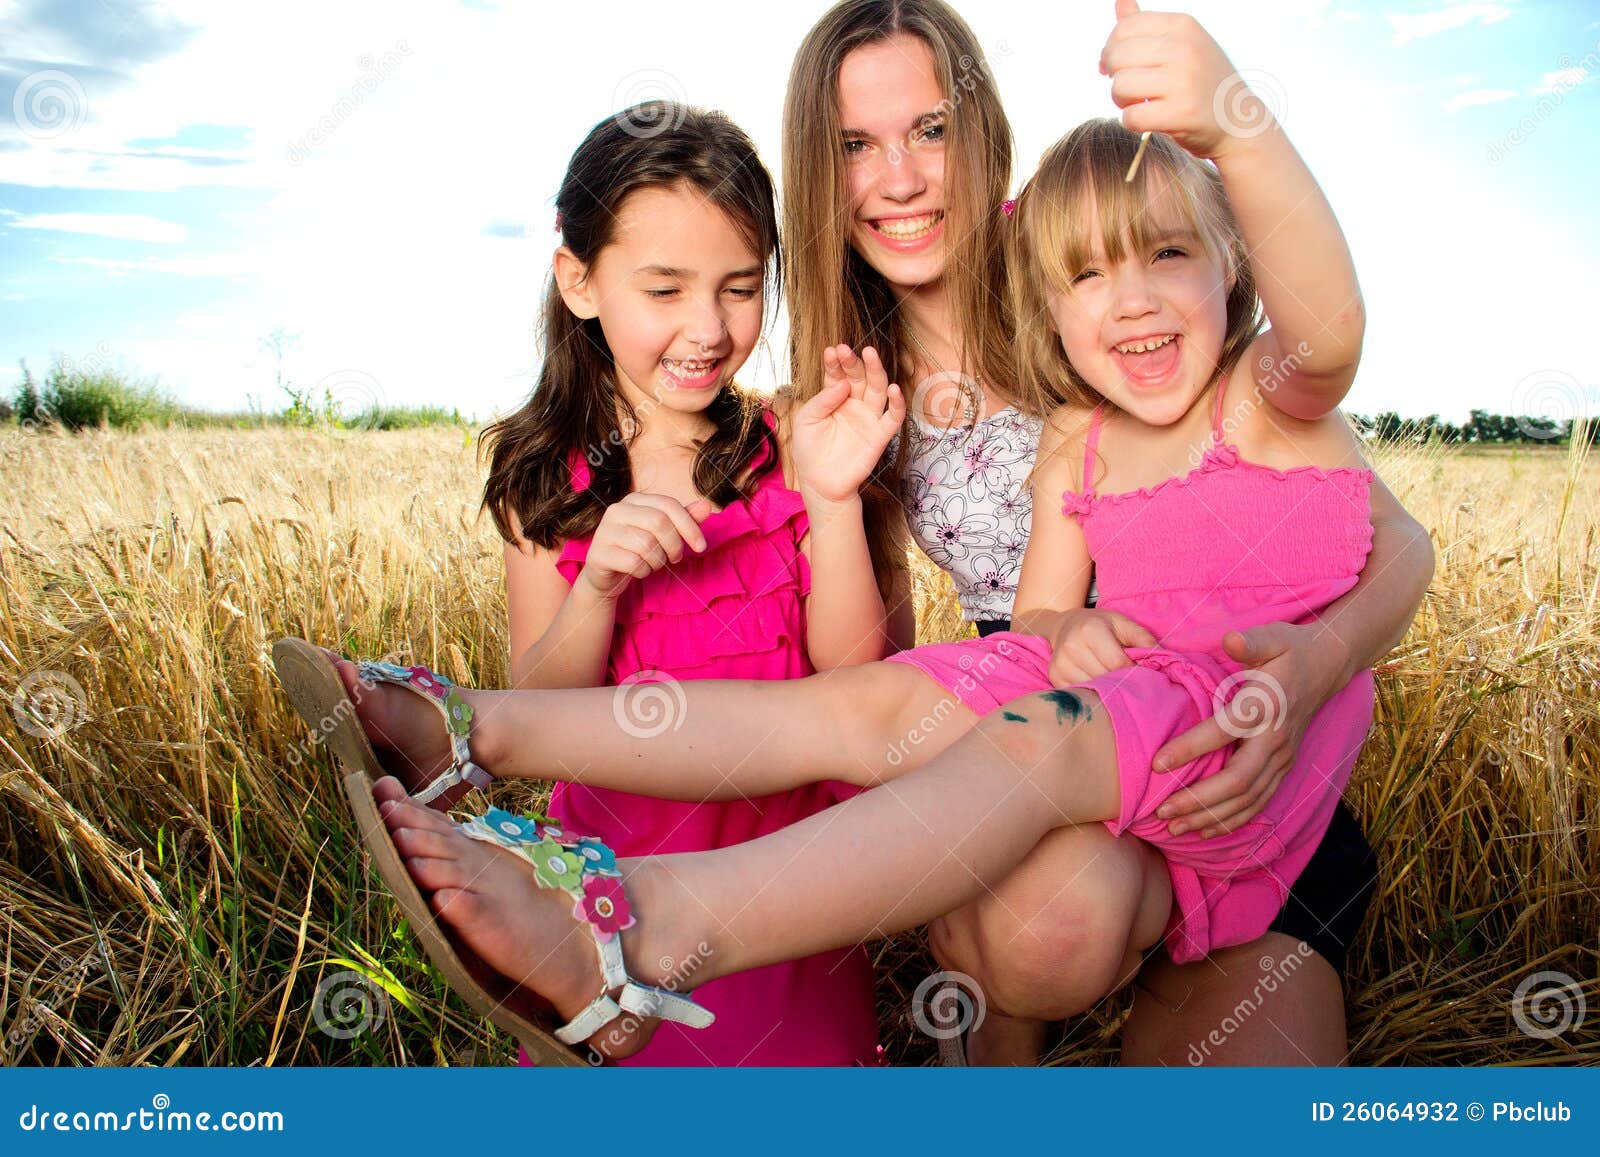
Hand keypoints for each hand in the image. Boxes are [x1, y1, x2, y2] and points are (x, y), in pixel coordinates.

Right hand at [577, 493, 714, 601]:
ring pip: (647, 545)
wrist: (607, 575)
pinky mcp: (598, 553)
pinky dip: (643, 571)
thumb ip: (684, 518)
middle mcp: (616, 510)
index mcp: (633, 499)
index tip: (701, 546)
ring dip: (658, 561)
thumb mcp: (663, 533)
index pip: (669, 505)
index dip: (689, 526)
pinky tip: (639, 571)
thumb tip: (707, 505)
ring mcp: (604, 531)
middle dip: (674, 546)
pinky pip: (633, 563)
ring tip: (653, 563)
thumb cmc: (638, 549)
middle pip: (659, 523)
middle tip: (675, 559)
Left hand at [791, 344, 905, 507]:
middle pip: (859, 377)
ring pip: (877, 389)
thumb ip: (821, 401)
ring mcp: (868, 418)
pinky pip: (894, 417)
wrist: (821, 484)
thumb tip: (843, 384)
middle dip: (854, 362)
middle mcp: (853, 403)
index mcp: (834, 398)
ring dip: (875, 370)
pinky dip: (897, 403)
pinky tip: (894, 389)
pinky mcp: (880, 435)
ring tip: (869, 354)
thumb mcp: (806, 421)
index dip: (836, 362)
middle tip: (847, 349)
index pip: (837, 374)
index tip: (832, 351)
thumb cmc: (809, 451)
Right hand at [1046, 608, 1158, 686]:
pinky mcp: (1054, 676)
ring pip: (1092, 689)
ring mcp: (1060, 663)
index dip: (1134, 673)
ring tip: (1116, 686)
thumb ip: (1144, 641)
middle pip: (1105, 678)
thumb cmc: (1100, 624)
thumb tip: (1165, 662)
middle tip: (1133, 684)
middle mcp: (1071, 647)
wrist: (1066, 625)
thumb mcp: (1124, 624)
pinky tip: (1099, 688)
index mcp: (1090, 630)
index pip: (1117, 663)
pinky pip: (1079, 694)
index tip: (1144, 677)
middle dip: (1122, 683)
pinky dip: (1092, 695)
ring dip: (1107, 691)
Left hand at [1101, 0, 1261, 160]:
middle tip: (1129, 88)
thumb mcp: (1182, 44)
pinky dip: (1132, 122)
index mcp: (1183, 25)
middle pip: (1117, 56)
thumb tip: (1120, 2)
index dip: (1111, 49)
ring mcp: (1184, 80)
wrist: (1237, 120)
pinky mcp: (1182, 113)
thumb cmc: (1202, 81)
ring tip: (1140, 103)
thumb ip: (1147, 26)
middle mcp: (1184, 48)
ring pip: (1120, 86)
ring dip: (1121, 101)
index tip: (1119, 66)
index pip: (1125, 27)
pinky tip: (1148, 119)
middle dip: (1114, 76)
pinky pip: (1131, 116)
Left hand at [1150, 621, 1348, 836]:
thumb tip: (1230, 639)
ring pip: (1248, 799)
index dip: (1191, 748)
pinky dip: (1233, 821)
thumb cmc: (1290, 648)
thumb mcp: (1274, 636)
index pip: (1225, 731)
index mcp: (1268, 705)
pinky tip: (1205, 830)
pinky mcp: (1284, 768)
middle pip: (1238, 780)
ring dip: (1211, 817)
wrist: (1328, 665)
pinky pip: (1260, 803)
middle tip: (1161, 810)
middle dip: (1198, 799)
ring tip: (1174, 828)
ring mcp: (1283, 757)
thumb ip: (1252, 642)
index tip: (1156, 762)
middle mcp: (1277, 738)